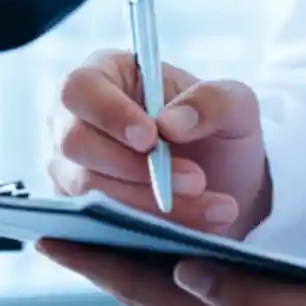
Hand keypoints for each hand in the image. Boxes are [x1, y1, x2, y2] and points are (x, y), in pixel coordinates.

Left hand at [38, 241, 305, 305]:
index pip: (148, 290)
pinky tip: (173, 262)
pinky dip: (176, 276)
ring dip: (133, 270)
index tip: (50, 240)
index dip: (97, 264)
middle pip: (149, 294)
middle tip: (58, 236)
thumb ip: (246, 296)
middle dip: (101, 264)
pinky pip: (206, 297)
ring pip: (174, 296)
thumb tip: (183, 270)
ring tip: (99, 243)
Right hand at [48, 50, 270, 238]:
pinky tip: (193, 228)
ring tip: (213, 208)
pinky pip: (99, 223)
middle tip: (196, 180)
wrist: (223, 186)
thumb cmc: (217, 132)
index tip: (151, 138)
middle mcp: (73, 122)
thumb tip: (170, 123)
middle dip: (136, 168)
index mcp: (103, 77)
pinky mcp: (80, 210)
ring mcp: (70, 168)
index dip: (109, 113)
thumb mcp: (235, 106)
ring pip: (89, 190)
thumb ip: (212, 102)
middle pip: (76, 144)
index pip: (81, 88)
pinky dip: (148, 228)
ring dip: (150, 203)